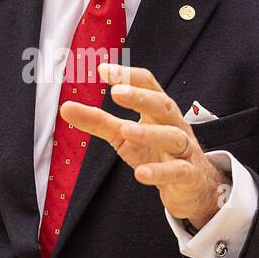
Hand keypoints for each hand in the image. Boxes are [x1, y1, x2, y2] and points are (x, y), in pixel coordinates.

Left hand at [59, 63, 228, 228]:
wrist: (192, 187)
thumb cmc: (156, 154)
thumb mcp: (123, 136)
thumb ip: (98, 121)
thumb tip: (66, 108)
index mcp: (159, 110)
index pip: (149, 85)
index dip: (128, 76)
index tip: (103, 70)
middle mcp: (174, 124)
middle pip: (163, 105)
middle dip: (141, 97)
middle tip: (116, 92)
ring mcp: (184, 150)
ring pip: (172, 136)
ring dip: (149, 133)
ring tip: (126, 130)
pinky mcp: (189, 175)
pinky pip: (178, 171)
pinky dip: (160, 172)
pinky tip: (141, 174)